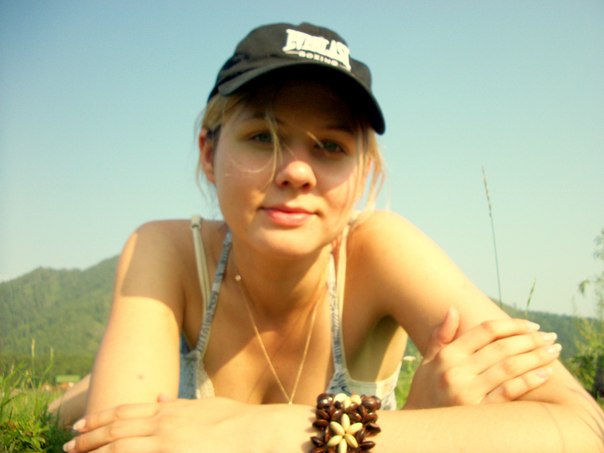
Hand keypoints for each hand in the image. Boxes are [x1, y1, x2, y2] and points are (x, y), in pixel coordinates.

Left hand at [63, 397, 270, 452]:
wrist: (256, 432)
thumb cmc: (235, 421)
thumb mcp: (204, 407)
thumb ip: (177, 404)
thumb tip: (158, 397)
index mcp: (170, 410)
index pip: (126, 412)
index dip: (100, 417)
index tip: (80, 424)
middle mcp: (164, 424)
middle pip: (117, 429)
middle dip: (89, 437)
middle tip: (67, 445)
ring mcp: (167, 442)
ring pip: (120, 446)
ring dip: (96, 451)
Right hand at [404, 308, 560, 408]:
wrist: (422, 429)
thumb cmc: (426, 392)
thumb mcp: (428, 361)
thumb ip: (441, 336)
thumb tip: (453, 309)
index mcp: (448, 355)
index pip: (485, 331)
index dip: (511, 325)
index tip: (531, 324)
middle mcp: (457, 371)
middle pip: (501, 348)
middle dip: (530, 339)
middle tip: (549, 336)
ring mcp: (468, 392)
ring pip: (509, 367)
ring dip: (535, 357)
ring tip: (553, 351)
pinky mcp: (479, 412)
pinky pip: (509, 391)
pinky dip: (529, 380)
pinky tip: (545, 373)